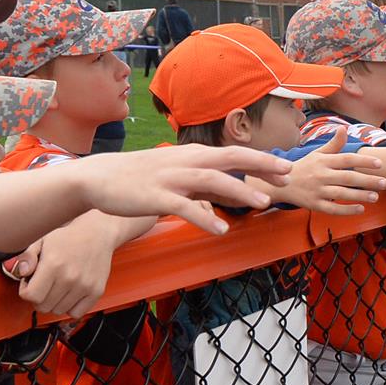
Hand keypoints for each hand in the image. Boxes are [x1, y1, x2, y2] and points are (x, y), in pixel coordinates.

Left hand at [9, 213, 145, 318]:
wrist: (97, 234)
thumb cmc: (68, 238)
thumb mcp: (41, 241)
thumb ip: (26, 257)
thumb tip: (20, 272)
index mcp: (53, 264)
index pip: (31, 296)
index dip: (26, 290)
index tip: (31, 282)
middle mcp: (70, 277)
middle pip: (43, 306)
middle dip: (39, 297)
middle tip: (44, 284)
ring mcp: (84, 286)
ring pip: (58, 311)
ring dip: (54, 302)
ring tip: (57, 286)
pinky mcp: (96, 291)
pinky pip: (76, 313)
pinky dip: (70, 307)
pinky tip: (69, 294)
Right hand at [71, 145, 292, 233]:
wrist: (99, 177)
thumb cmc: (141, 176)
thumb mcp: (177, 170)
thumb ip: (203, 176)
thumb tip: (230, 184)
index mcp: (193, 155)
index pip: (234, 154)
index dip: (261, 160)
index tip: (285, 169)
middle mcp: (186, 162)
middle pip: (230, 159)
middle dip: (260, 165)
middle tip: (287, 174)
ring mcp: (171, 178)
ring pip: (211, 181)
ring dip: (239, 192)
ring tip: (262, 204)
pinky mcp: (156, 197)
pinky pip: (184, 207)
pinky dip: (204, 217)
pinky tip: (221, 230)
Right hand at [276, 128, 385, 215]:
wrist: (279, 184)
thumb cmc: (304, 167)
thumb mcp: (317, 153)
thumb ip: (334, 144)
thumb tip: (344, 128)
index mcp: (323, 161)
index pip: (347, 159)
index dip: (364, 161)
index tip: (380, 164)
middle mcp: (321, 175)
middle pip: (347, 177)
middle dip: (367, 180)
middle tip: (385, 182)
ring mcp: (317, 191)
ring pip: (342, 194)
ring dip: (360, 195)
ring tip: (376, 196)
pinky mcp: (314, 205)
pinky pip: (332, 209)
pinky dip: (346, 210)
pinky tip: (361, 209)